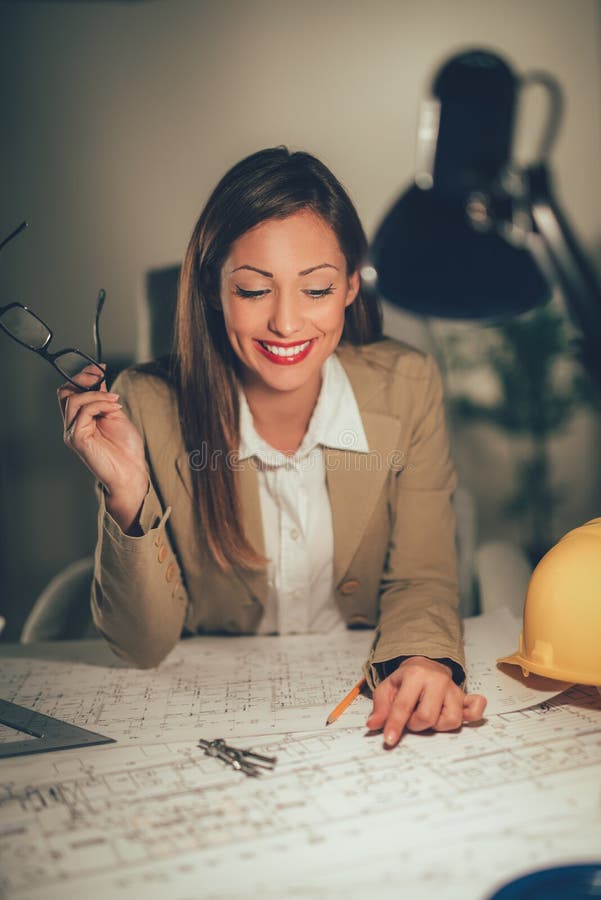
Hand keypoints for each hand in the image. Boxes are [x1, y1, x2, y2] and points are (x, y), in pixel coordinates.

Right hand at [57, 365, 148, 527]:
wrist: (131, 472)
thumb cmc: (125, 449)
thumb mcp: (115, 415)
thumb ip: (104, 399)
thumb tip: (99, 377)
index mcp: (80, 420)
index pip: (70, 392)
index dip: (83, 376)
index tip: (100, 367)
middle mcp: (72, 425)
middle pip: (64, 393)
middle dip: (83, 379)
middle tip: (101, 376)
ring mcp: (72, 432)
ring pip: (73, 400)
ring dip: (97, 395)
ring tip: (115, 400)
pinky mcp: (77, 439)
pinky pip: (82, 412)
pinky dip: (99, 404)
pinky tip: (114, 408)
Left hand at [366, 656, 486, 747]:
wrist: (425, 665)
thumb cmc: (405, 680)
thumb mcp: (387, 688)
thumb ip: (380, 707)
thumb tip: (373, 725)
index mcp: (415, 674)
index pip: (404, 705)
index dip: (395, 725)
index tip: (389, 740)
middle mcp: (437, 680)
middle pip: (428, 717)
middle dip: (415, 724)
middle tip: (411, 718)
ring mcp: (453, 689)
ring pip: (450, 720)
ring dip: (436, 725)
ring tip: (428, 715)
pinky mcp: (465, 697)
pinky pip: (476, 709)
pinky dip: (471, 716)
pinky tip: (455, 715)